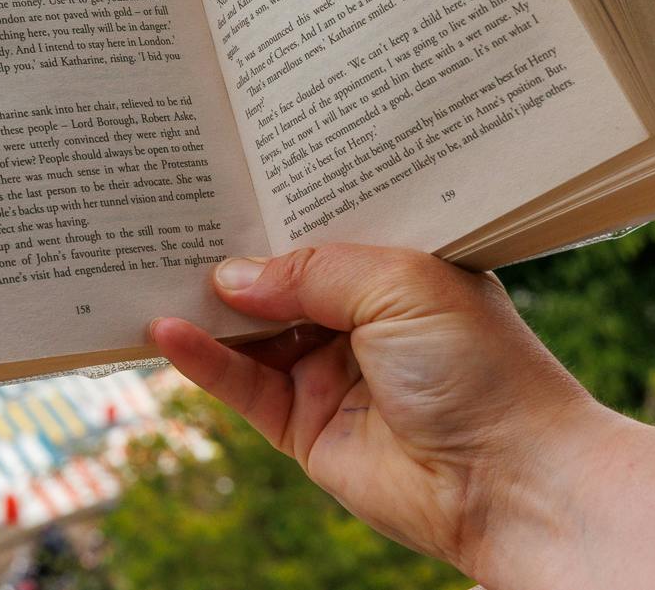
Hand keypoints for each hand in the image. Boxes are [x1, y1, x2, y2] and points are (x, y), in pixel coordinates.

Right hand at [147, 243, 606, 577]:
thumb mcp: (399, 283)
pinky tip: (166, 329)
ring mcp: (328, 370)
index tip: (218, 174)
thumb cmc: (483, 367)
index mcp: (395, 268)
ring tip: (142, 266)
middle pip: (275, 277)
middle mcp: (359, 316)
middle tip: (164, 214)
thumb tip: (228, 276)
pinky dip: (200, 358)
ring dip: (201, 305)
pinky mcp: (303, 424)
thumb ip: (310, 270)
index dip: (273, 207)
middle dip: (226, 251)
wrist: (513, 481)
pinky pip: (240, 384)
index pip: (320, 227)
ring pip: (248, 330)